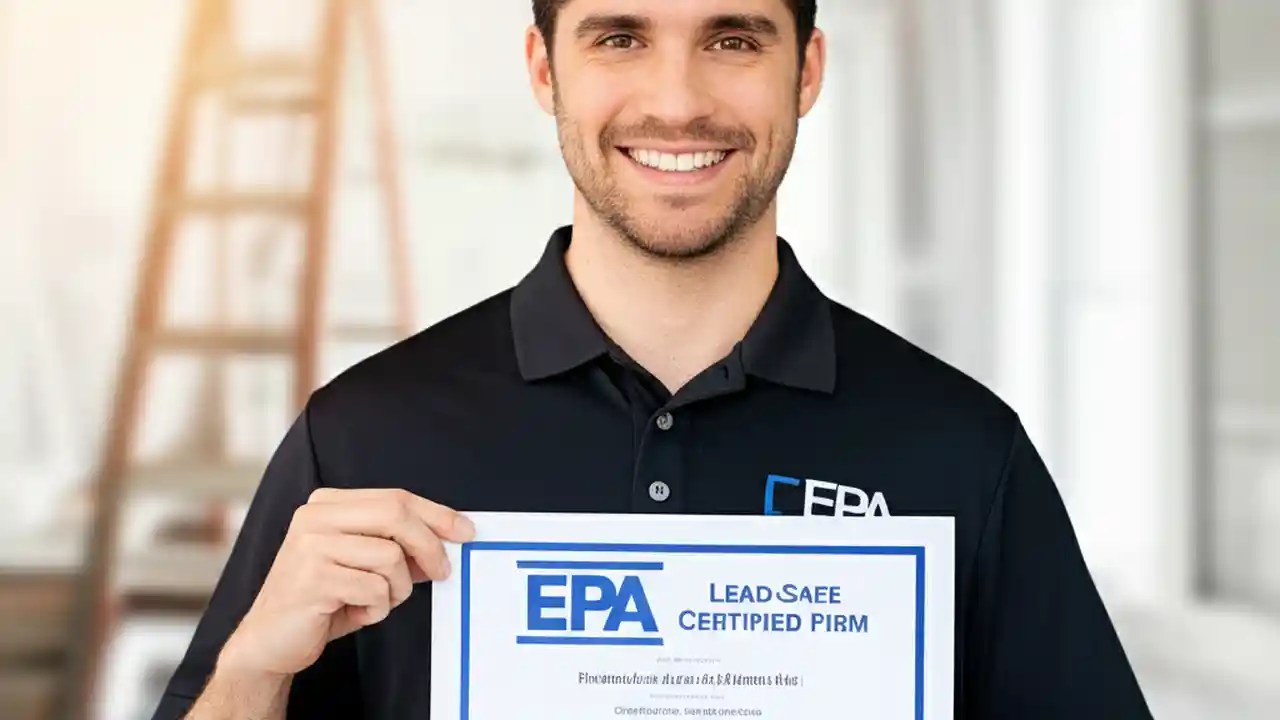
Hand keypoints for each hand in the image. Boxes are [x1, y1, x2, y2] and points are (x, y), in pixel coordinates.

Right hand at [218, 488, 473, 677]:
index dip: (437, 514)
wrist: (270, 640)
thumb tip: (447, 540)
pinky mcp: (313, 578)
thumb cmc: (321, 599)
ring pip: (390, 556)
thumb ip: (397, 546)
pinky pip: (374, 589)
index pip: (395, 497)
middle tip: (442, 573)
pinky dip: (377, 608)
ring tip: (375, 601)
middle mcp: (314, 516)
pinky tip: (357, 612)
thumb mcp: (362, 565)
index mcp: (326, 504)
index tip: (465, 531)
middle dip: (429, 546)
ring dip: (396, 589)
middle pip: (396, 515)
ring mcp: (310, 545)